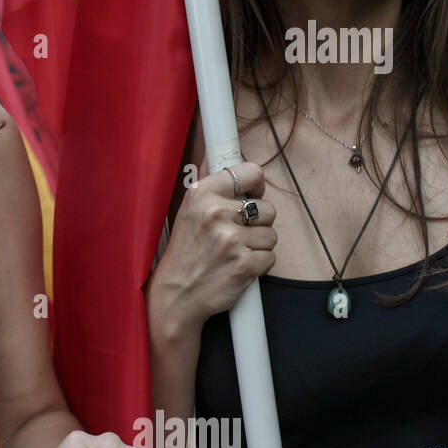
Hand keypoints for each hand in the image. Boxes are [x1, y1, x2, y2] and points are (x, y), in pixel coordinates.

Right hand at [147, 160, 276, 338]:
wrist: (176, 295)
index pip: (251, 172)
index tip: (250, 197)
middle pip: (268, 208)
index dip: (256, 187)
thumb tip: (217, 152)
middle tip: (234, 235)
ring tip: (233, 253)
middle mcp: (216, 212)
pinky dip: (258, 265)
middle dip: (257, 223)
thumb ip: (210, 185)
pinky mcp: (245, 264)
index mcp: (202, 194)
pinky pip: (271, 257)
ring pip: (272, 234)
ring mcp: (231, 239)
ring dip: (258, 246)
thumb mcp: (188, 212)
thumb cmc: (185, 254)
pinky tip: (237, 267)